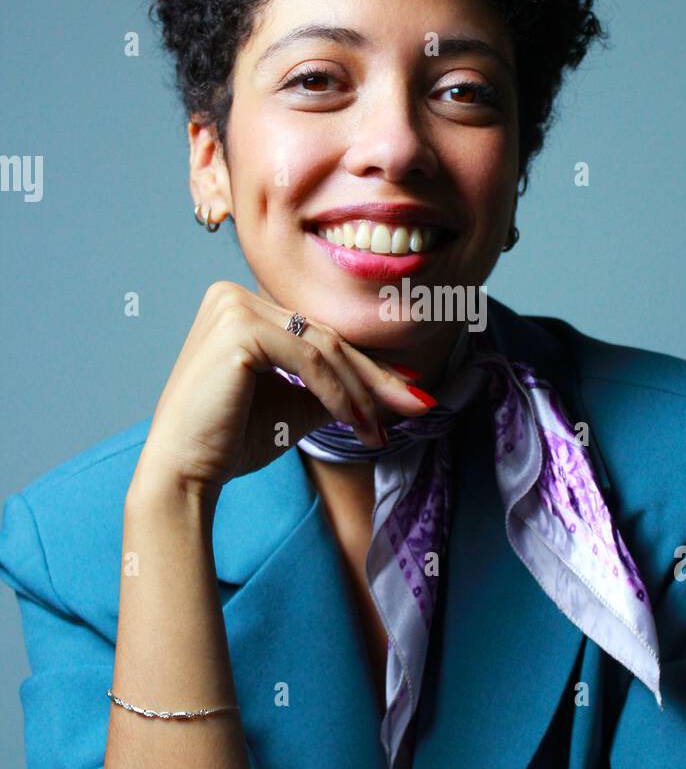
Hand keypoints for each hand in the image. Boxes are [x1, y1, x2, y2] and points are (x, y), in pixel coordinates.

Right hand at [131, 281, 431, 499]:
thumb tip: (389, 389)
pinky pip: (308, 360)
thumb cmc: (229, 441)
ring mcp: (233, 306)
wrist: (183, 472)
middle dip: (375, 377)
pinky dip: (338, 393)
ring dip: (361, 392)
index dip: (366, 366)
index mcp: (241, 306)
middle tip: (420, 405)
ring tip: (382, 430)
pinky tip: (357, 422)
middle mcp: (233, 295)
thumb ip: (332, 389)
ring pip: (323, 347)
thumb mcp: (293, 406)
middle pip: (325, 337)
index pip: (317, 334)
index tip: (408, 392)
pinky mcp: (238, 328)